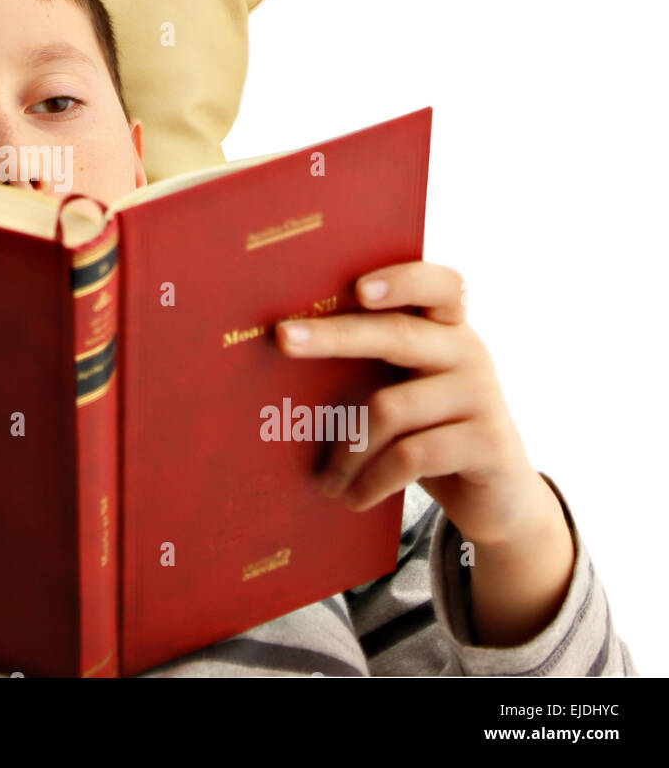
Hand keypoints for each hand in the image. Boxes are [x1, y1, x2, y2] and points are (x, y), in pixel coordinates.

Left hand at [275, 261, 555, 545]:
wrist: (497, 498)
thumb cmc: (427, 434)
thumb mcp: (403, 393)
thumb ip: (369, 368)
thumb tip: (284, 352)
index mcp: (445, 329)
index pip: (438, 285)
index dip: (401, 280)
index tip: (358, 289)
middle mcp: (467, 351)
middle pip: (396, 334)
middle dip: (331, 336)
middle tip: (282, 338)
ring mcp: (481, 395)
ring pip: (390, 409)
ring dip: (345, 450)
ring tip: (324, 482)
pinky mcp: (488, 443)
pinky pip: (410, 455)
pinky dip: (371, 479)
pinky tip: (353, 498)